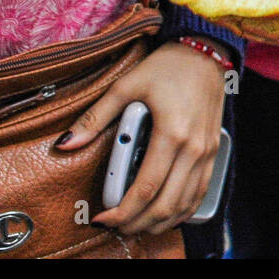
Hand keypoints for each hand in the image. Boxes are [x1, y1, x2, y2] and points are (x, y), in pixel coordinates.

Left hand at [56, 40, 226, 235]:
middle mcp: (193, 148)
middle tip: (116, 227)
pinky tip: (166, 214)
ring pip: (185, 204)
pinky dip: (182, 210)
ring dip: (160, 221)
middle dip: (138, 223)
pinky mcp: (213, 151)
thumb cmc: (168, 66)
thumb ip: (95, 118)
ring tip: (136, 225)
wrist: (206, 51)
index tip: (102, 218)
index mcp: (171, 134)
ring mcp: (207, 152)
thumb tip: (65, 144)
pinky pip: (200, 192)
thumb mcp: (126, 85)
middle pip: (166, 204)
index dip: (122, 211)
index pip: (145, 188)